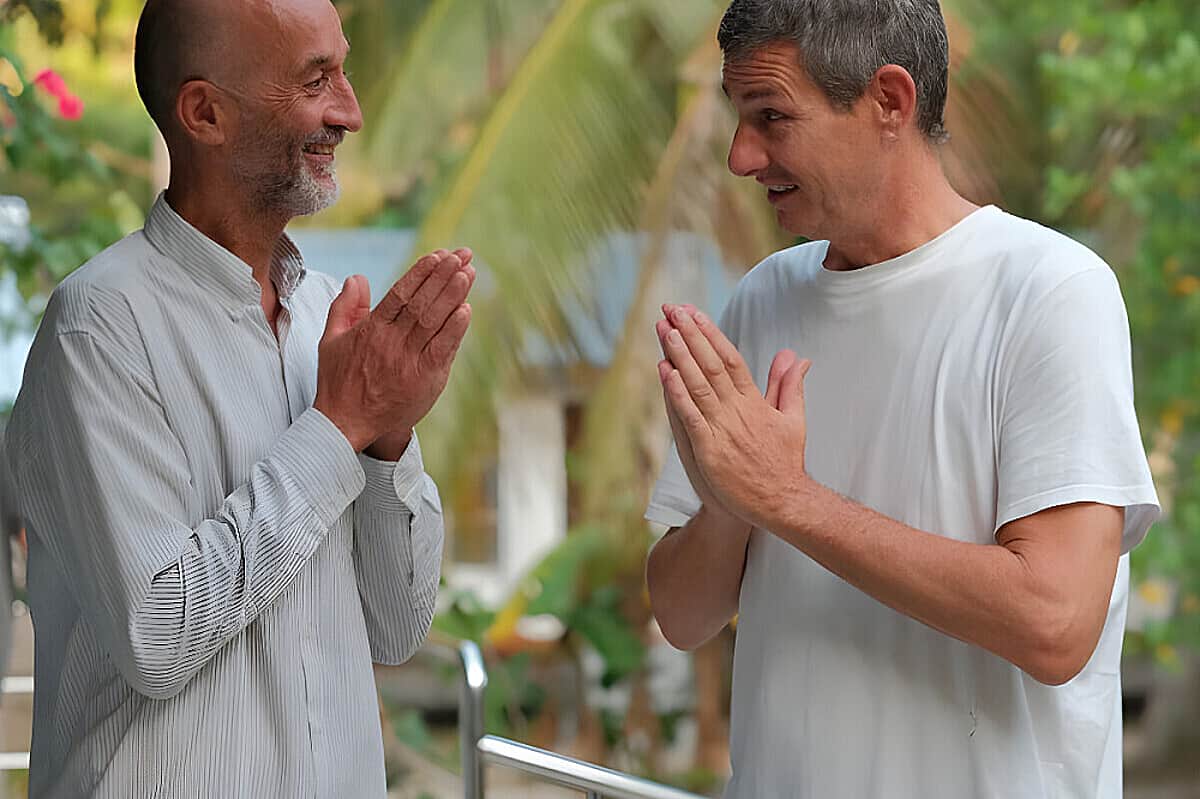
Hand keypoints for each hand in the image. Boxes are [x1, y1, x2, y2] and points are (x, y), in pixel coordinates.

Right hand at [314, 248, 474, 451]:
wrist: (345, 423)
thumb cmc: (339, 381)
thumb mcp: (332, 340)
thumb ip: (344, 307)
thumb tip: (356, 278)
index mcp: (371, 329)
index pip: (400, 293)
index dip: (420, 273)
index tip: (438, 255)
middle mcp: (391, 342)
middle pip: (422, 302)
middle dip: (443, 276)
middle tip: (463, 255)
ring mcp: (408, 361)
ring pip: (434, 322)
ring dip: (453, 295)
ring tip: (468, 272)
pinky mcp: (424, 380)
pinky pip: (442, 350)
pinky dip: (455, 330)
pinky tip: (467, 310)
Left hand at [657, 305, 809, 528]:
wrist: (782, 501)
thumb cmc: (785, 462)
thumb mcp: (793, 419)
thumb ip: (789, 385)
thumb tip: (796, 356)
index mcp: (755, 402)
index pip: (731, 359)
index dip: (712, 334)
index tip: (695, 314)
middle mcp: (738, 411)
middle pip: (711, 365)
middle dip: (691, 335)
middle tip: (672, 309)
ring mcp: (723, 429)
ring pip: (698, 385)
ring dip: (680, 355)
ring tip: (664, 329)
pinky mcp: (710, 450)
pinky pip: (690, 416)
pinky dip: (677, 393)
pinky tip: (664, 372)